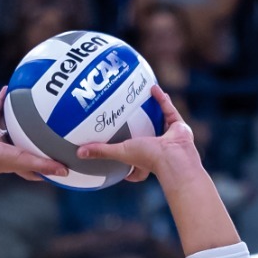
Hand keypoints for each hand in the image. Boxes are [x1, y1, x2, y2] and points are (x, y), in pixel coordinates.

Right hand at [0, 90, 70, 183]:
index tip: (60, 151)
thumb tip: (66, 172)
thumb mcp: (26, 162)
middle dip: (36, 132)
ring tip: (31, 101)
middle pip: (26, 138)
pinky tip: (9, 88)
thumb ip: (45, 165)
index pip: (37, 158)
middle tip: (50, 121)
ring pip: (11, 122)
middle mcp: (9, 147)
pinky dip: (1, 99)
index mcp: (19, 159)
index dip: (47, 156)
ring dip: (19, 114)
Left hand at [74, 85, 200, 182]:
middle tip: (130, 122)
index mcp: (144, 161)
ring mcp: (169, 139)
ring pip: (160, 123)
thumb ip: (101, 151)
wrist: (174, 157)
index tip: (119, 161)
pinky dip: (162, 100)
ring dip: (153, 112)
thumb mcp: (121, 152)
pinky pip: (169, 111)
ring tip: (144, 98)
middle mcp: (157, 150)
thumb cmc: (149, 158)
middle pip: (147, 141)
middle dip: (140, 133)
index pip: (135, 169)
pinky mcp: (179, 128)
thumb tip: (79, 153)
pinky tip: (153, 88)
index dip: (129, 168)